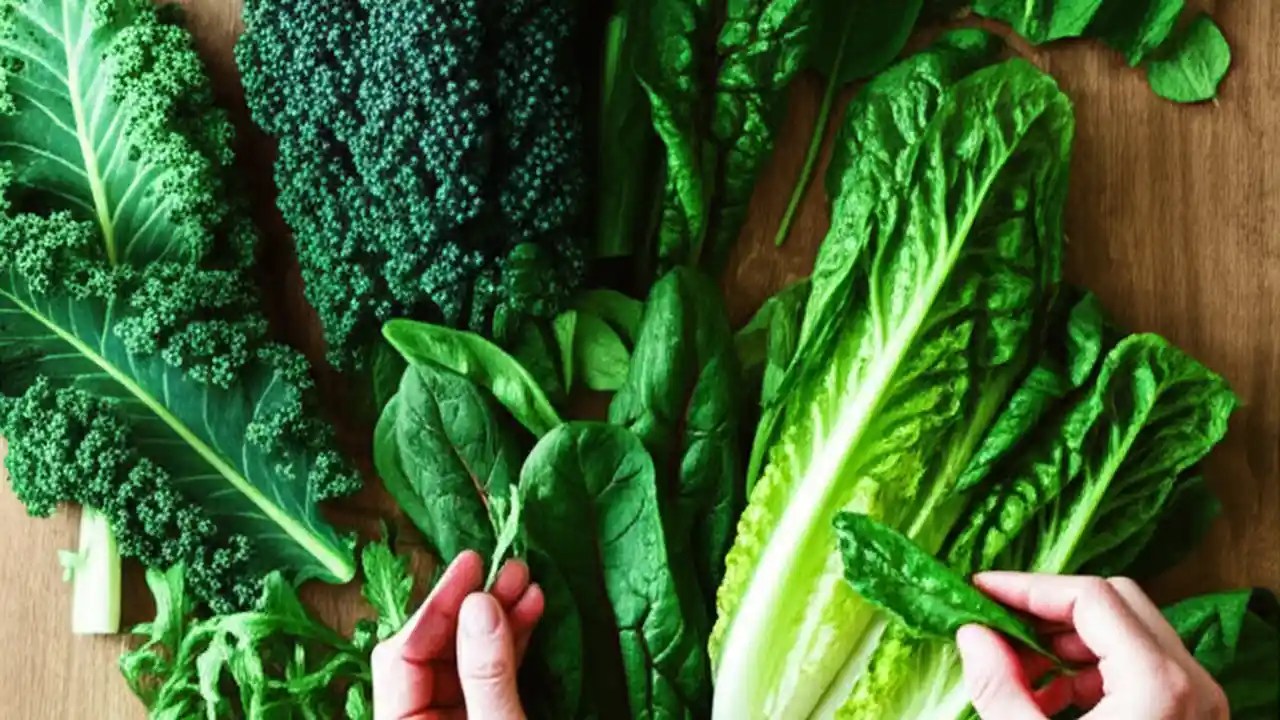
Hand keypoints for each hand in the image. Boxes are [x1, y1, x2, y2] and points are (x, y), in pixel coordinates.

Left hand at [372, 551, 544, 719]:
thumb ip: (485, 674)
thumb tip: (480, 605)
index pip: (403, 655)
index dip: (437, 606)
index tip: (471, 565)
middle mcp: (422, 718)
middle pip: (435, 649)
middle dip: (473, 605)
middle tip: (508, 567)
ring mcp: (452, 718)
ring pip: (466, 656)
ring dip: (498, 617)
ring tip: (524, 581)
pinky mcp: (481, 718)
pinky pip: (490, 673)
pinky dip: (509, 643)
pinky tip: (528, 611)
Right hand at [956, 573, 1226, 719]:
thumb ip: (999, 687)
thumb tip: (972, 633)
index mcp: (1159, 682)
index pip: (1090, 596)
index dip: (1027, 587)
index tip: (980, 590)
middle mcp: (1192, 683)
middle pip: (1114, 603)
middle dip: (1047, 610)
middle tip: (996, 624)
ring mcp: (1197, 702)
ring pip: (1127, 635)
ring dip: (1065, 641)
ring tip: (1015, 668)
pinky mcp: (1189, 719)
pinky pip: (1139, 671)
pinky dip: (1091, 672)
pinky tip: (1048, 699)